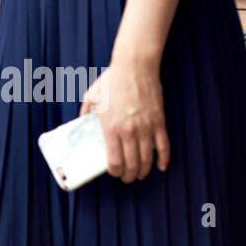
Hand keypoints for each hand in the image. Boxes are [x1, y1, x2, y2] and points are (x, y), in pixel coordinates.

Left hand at [79, 60, 169, 182]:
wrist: (135, 67)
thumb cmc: (112, 80)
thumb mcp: (91, 96)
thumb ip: (85, 113)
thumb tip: (81, 122)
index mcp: (111, 127)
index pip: (114, 160)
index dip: (114, 171)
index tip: (113, 172)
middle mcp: (129, 131)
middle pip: (131, 164)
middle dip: (128, 175)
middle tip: (126, 178)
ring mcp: (146, 127)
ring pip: (147, 159)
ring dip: (144, 171)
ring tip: (139, 174)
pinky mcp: (159, 122)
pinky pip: (163, 146)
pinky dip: (163, 160)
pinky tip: (160, 167)